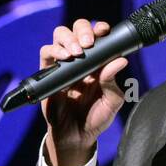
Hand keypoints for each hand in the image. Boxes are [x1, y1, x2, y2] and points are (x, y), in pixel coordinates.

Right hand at [39, 18, 128, 165]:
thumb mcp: (112, 102)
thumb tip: (120, 61)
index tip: (104, 31)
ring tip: (76, 52)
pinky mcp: (48, 73)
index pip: (98, 36)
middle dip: (83, 29)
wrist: (76, 137)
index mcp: (98, 62)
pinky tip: (64, 58)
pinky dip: (54, 51)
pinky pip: (46, 53)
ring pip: (60, 35)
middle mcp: (80, 59)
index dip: (100, 28)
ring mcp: (63, 64)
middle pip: (77, 28)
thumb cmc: (95, 118)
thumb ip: (114, 82)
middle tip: (89, 43)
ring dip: (68, 38)